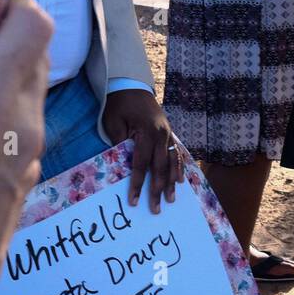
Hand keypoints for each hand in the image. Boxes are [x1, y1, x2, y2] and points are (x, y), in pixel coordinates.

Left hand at [102, 88, 183, 212]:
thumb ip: (119, 144)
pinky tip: (180, 181)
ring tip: (171, 200)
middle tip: (155, 209)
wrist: (132, 84)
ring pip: (172, 162)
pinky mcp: (169, 133)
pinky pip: (177, 153)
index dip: (137, 184)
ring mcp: (168, 133)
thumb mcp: (114, 123)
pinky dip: (179, 168)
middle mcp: (161, 134)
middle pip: (160, 168)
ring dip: (171, 182)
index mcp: (147, 132)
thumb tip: (121, 168)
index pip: (141, 164)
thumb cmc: (119, 104)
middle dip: (157, 190)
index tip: (134, 201)